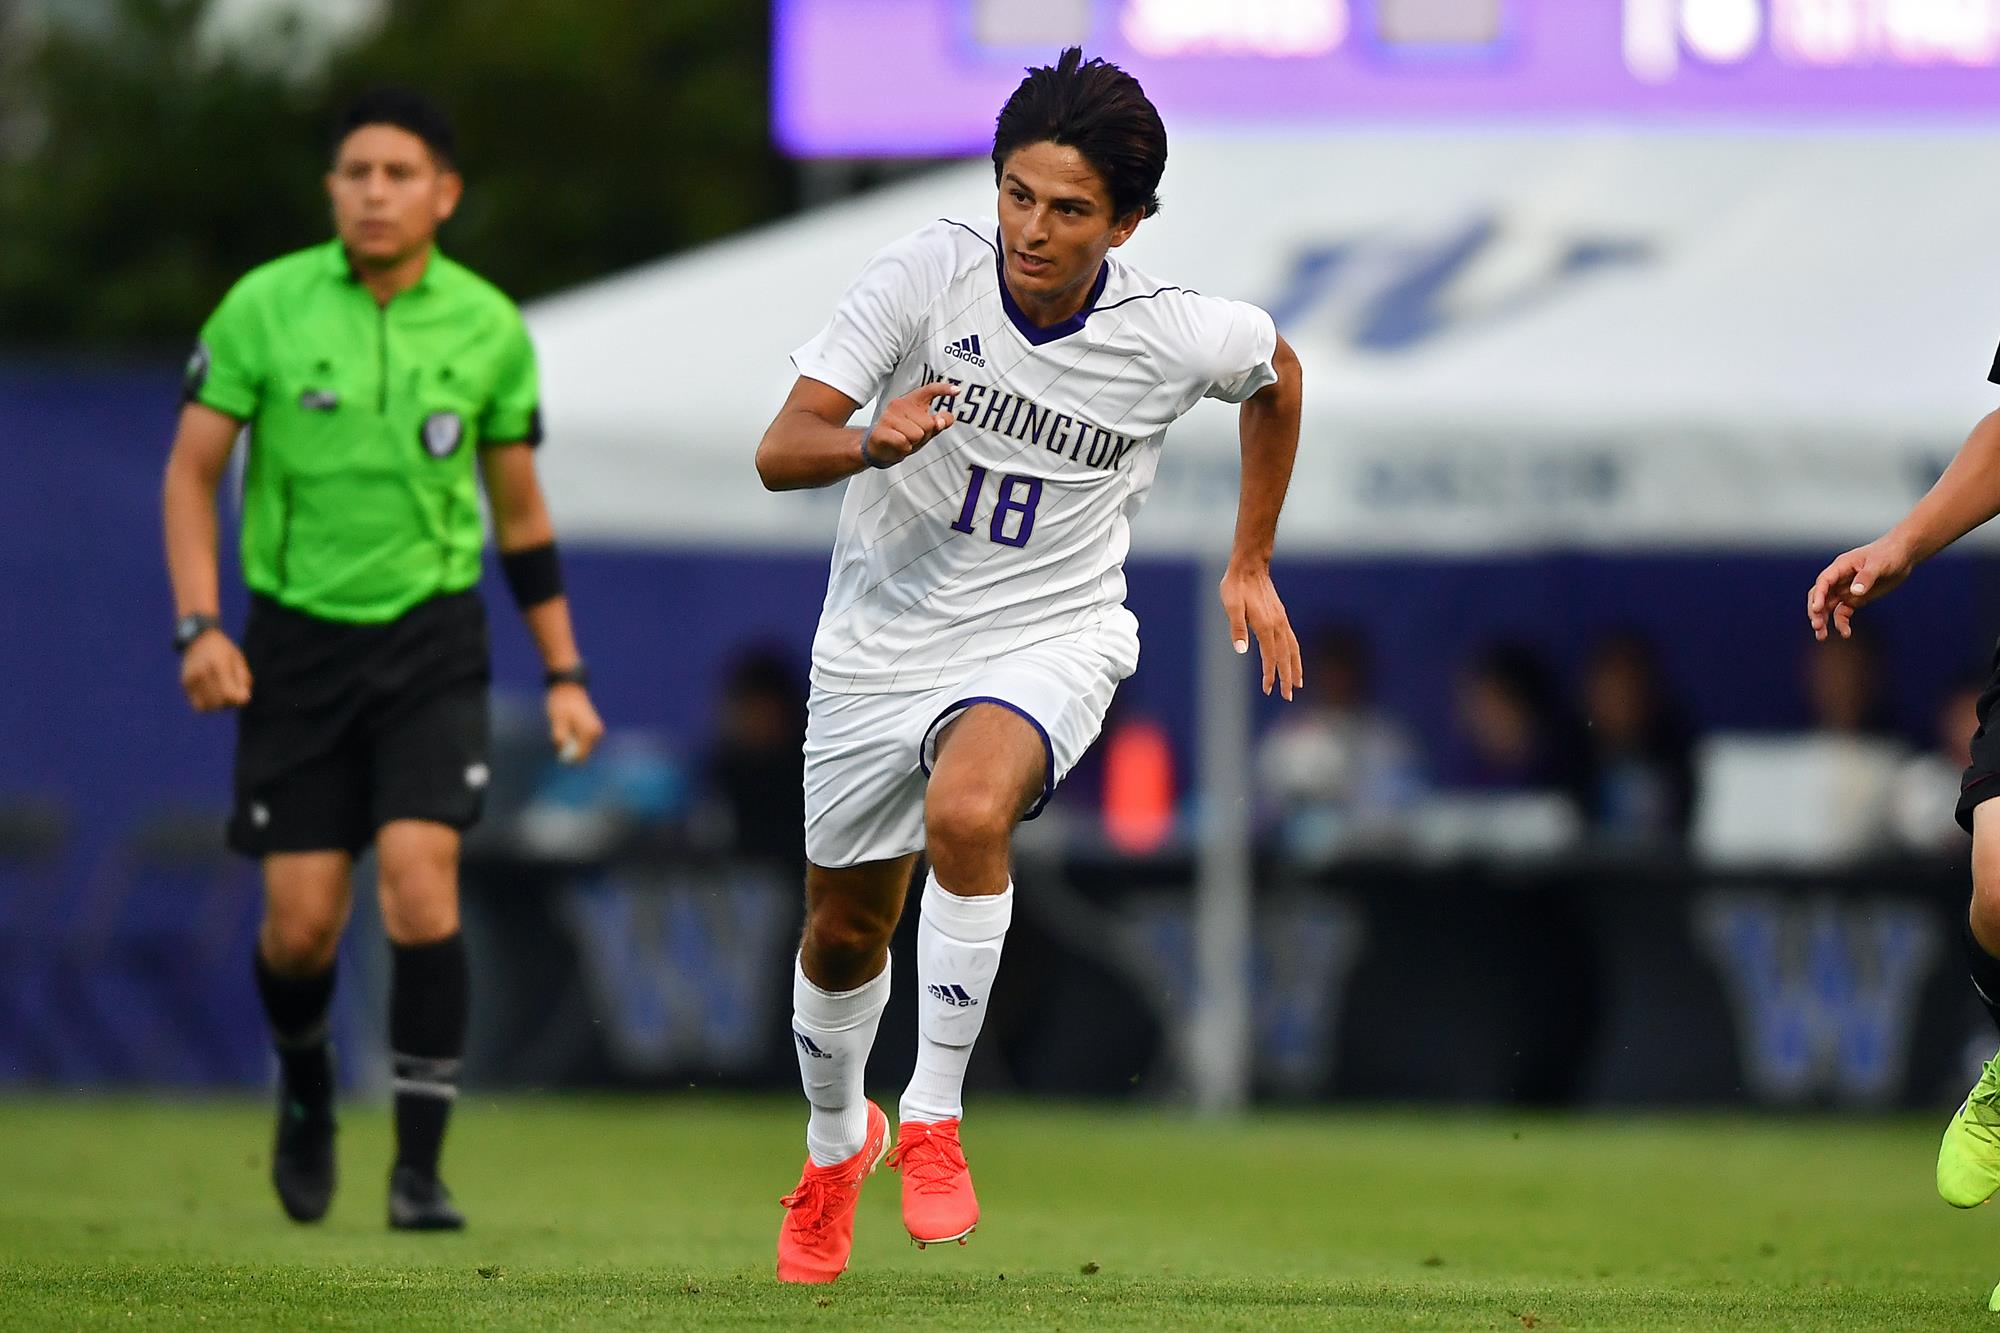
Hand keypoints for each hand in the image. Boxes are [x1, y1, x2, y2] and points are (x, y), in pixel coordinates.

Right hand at [179, 630, 251, 711]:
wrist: (198, 637)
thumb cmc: (224, 650)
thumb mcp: (239, 661)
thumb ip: (243, 681)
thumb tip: (243, 701)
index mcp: (219, 665)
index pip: (228, 694)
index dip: (238, 700)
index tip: (242, 694)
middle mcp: (202, 672)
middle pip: (218, 703)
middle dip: (229, 703)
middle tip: (232, 693)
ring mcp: (191, 678)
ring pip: (207, 708)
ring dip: (218, 706)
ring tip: (222, 695)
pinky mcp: (184, 683)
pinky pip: (197, 705)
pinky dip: (207, 705)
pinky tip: (212, 695)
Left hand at [548, 682, 604, 762]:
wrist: (569, 688)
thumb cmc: (562, 704)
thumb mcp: (557, 720)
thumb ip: (560, 735)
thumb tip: (562, 748)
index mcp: (590, 732)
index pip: (581, 756)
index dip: (567, 757)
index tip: (557, 748)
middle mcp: (597, 733)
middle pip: (583, 754)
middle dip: (569, 751)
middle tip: (558, 737)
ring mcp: (597, 732)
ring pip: (582, 749)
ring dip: (571, 745)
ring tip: (564, 728)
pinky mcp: (594, 731)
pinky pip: (583, 743)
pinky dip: (574, 740)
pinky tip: (569, 726)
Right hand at [863, 381, 957, 466]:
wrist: (878, 447)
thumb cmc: (902, 435)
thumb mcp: (924, 428)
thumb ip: (938, 422)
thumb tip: (945, 419)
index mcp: (911, 401)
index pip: (929, 390)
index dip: (943, 389)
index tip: (956, 391)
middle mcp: (900, 405)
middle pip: (928, 424)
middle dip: (924, 435)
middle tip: (911, 436)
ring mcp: (889, 417)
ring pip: (917, 434)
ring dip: (913, 443)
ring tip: (903, 440)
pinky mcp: (882, 431)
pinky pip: (905, 443)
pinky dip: (904, 449)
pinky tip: (896, 445)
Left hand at [1220, 562, 1301, 700]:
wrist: (1249, 566)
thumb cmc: (1236, 586)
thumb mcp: (1231, 605)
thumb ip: (1237, 627)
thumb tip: (1240, 650)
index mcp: (1265, 625)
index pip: (1270, 656)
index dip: (1270, 674)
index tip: (1268, 690)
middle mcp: (1277, 624)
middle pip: (1286, 656)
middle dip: (1288, 678)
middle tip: (1288, 696)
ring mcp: (1281, 620)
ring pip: (1293, 649)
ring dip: (1296, 667)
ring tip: (1298, 683)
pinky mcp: (1281, 616)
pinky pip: (1292, 640)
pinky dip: (1295, 654)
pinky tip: (1293, 659)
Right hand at [1806, 535, 1914, 640]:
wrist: (1902, 555)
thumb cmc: (1889, 554)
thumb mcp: (1879, 564)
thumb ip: (1866, 577)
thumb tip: (1854, 592)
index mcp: (1841, 567)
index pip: (1823, 582)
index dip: (1817, 596)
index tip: (1816, 609)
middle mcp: (1839, 579)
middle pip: (1820, 596)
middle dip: (1816, 612)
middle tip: (1817, 627)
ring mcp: (1845, 590)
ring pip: (1827, 607)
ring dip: (1823, 621)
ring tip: (1822, 637)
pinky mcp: (1855, 599)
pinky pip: (1842, 613)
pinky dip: (1841, 623)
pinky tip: (1845, 633)